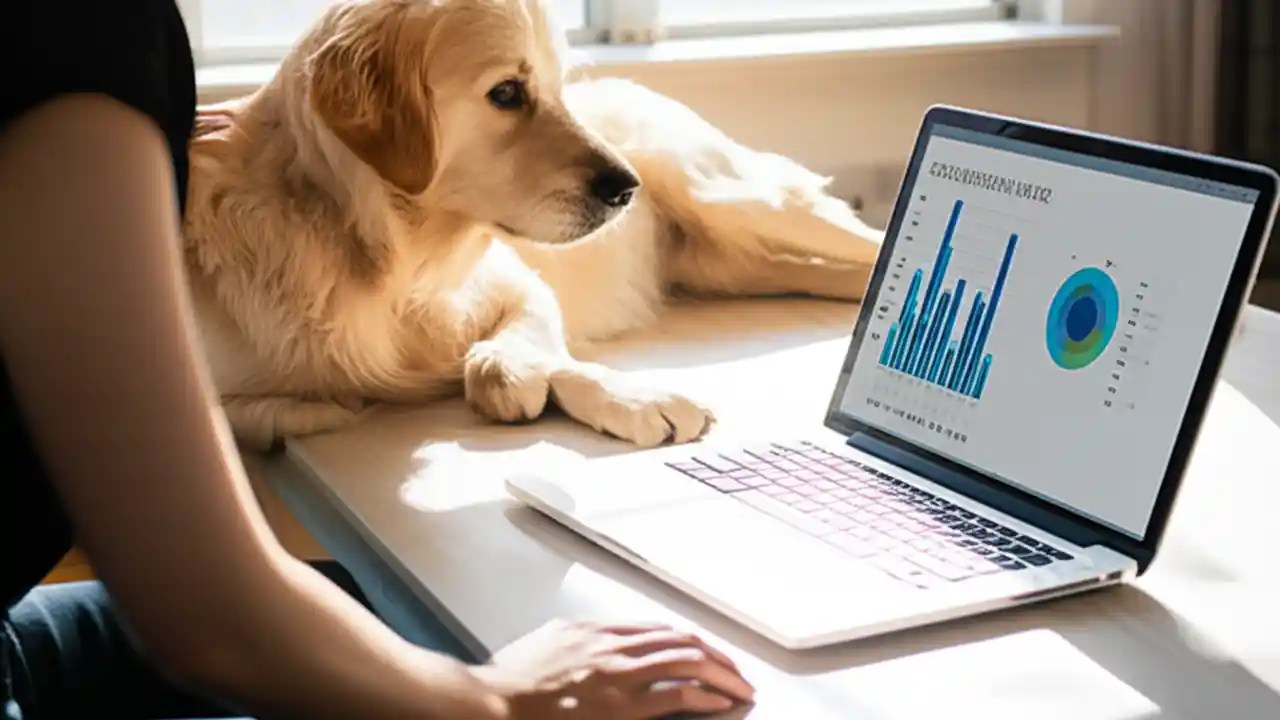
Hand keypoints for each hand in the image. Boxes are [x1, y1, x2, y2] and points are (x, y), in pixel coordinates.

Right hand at [471, 620, 754, 718]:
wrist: (492, 704)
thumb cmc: (510, 681)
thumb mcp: (546, 642)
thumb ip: (576, 639)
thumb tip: (589, 639)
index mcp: (596, 630)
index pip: (659, 629)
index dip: (690, 641)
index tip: (707, 652)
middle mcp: (613, 645)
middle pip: (682, 640)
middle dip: (717, 656)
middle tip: (736, 672)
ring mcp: (619, 675)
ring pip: (689, 661)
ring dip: (722, 674)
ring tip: (740, 688)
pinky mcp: (622, 707)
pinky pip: (677, 694)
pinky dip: (706, 696)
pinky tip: (721, 703)